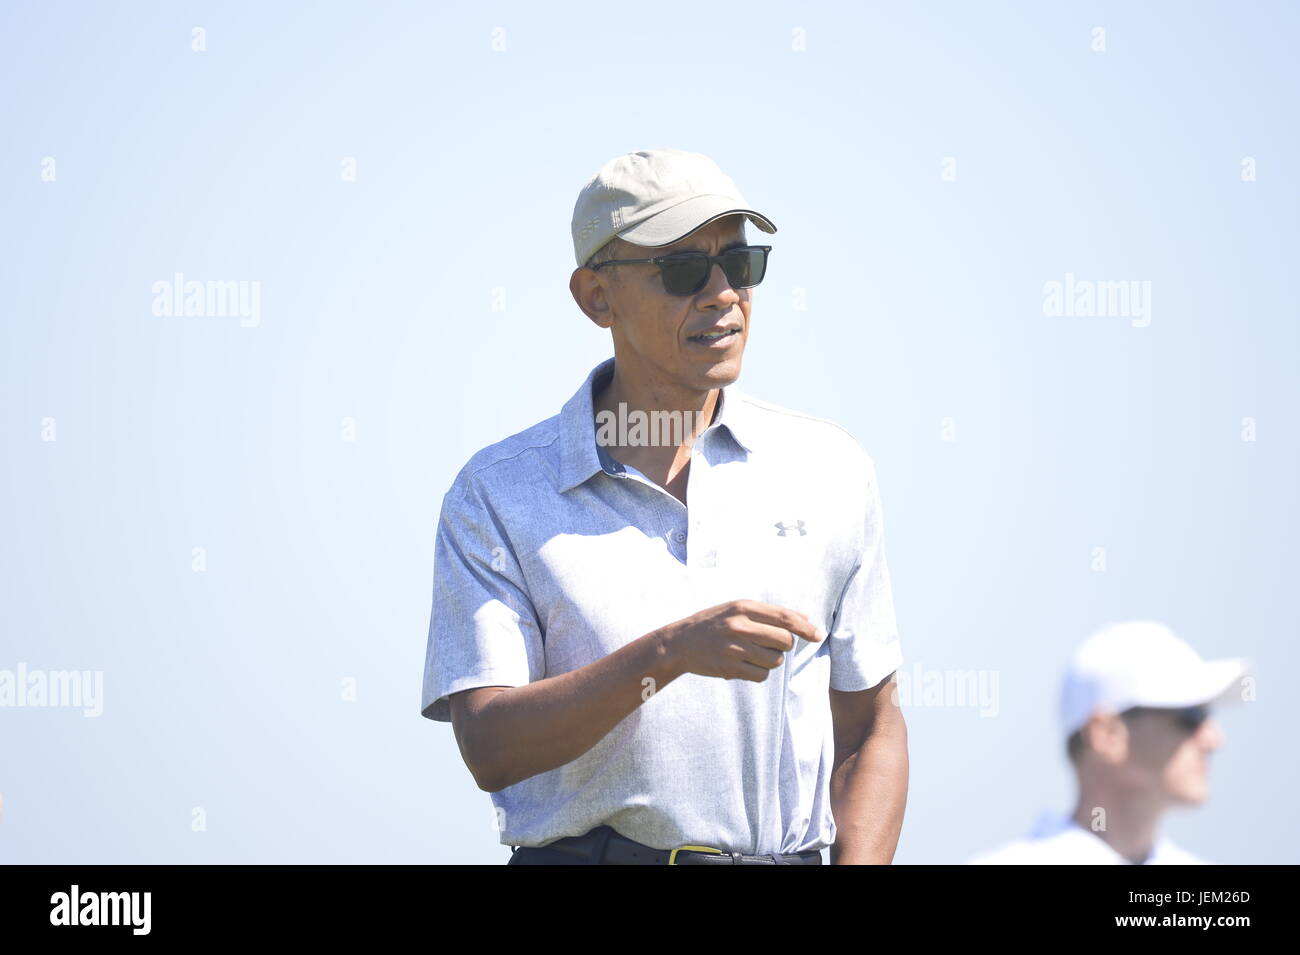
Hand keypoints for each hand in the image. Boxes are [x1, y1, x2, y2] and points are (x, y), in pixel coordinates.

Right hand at [664, 599, 824, 682]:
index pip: (784, 617)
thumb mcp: (737, 609)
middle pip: (784, 641)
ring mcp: (734, 647)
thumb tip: (804, 618)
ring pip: (774, 660)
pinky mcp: (730, 667)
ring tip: (752, 654)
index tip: (818, 635)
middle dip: (783, 646)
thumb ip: (769, 613)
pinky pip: (761, 675)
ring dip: (770, 660)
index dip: (805, 627)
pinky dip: (759, 672)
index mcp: (743, 607)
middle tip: (770, 644)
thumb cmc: (713, 624)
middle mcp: (739, 625)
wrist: (679, 643)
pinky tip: (745, 665)